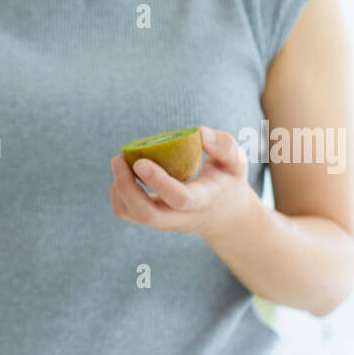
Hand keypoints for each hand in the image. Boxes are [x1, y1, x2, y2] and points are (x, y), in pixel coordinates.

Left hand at [110, 126, 258, 242]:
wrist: (223, 217)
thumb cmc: (227, 182)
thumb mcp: (236, 163)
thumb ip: (224, 145)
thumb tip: (199, 132)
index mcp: (203, 201)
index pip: (179, 198)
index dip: (159, 181)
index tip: (140, 162)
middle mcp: (180, 217)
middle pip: (147, 214)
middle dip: (126, 188)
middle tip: (118, 159)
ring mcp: (163, 222)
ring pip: (131, 214)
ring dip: (118, 189)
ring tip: (120, 163)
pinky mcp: (151, 220)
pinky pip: (125, 212)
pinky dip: (117, 193)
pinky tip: (124, 174)